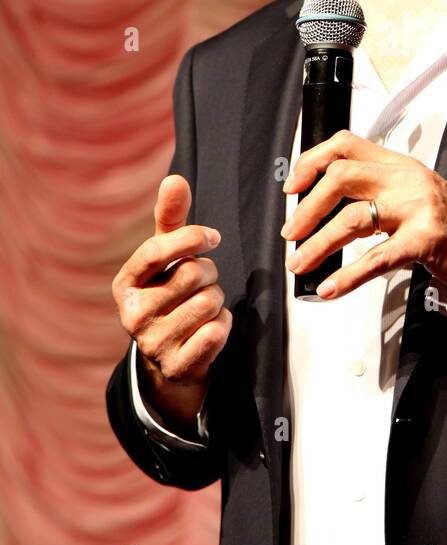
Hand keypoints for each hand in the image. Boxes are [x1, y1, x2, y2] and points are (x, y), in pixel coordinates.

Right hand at [111, 175, 230, 421]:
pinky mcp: (176, 366)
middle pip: (193, 274)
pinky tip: (209, 330)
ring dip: (218, 301)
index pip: (157, 250)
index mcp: (125, 283)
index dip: (191, 238)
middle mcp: (132, 314)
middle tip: (202, 284)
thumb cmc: (169, 292)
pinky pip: (216, 332)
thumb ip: (170, 218)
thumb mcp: (166, 257)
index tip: (212, 237)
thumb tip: (174, 179)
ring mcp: (152, 343)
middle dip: (210, 274)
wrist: (169, 358)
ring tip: (203, 307)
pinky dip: (223, 326)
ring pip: (209, 302)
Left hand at [281, 129, 446, 299]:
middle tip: (292, 233)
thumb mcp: (408, 189)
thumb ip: (371, 187)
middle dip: (307, 208)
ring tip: (301, 262)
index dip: (311, 161)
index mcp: (397, 164)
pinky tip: (330, 287)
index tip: (292, 186)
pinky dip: (347, 276)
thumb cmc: (443, 220)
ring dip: (318, 245)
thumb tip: (319, 204)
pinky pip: (376, 258)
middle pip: (341, 177)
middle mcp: (405, 180)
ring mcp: (416, 209)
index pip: (345, 145)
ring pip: (352, 219)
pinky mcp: (423, 241)